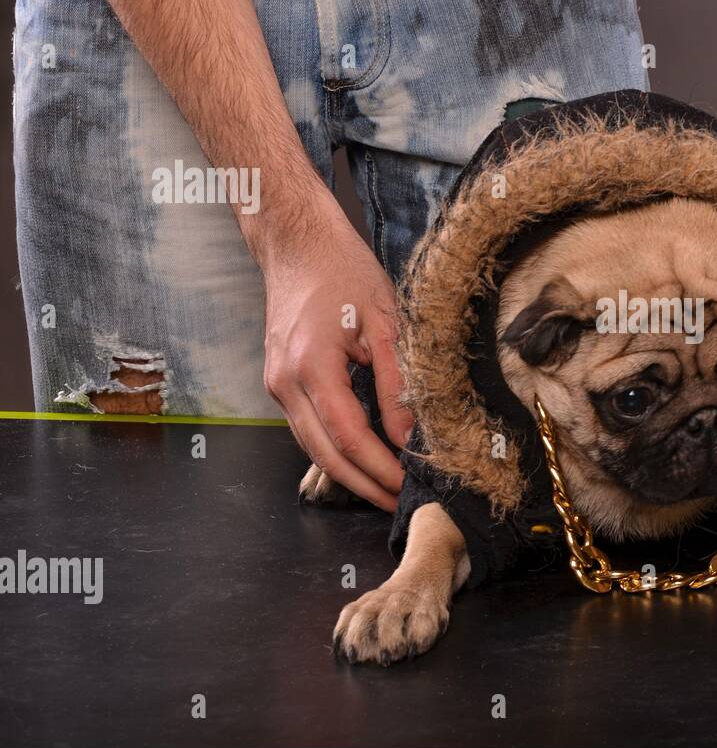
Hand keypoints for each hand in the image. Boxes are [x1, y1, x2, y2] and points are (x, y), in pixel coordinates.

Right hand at [261, 202, 412, 511]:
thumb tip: (410, 435)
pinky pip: (307, 427)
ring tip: (385, 488)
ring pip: (311, 446)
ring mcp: (276, 384)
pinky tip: (362, 456)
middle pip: (324, 454)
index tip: (407, 486)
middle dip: (362, 485)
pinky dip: (334, 448)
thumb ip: (396, 383)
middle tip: (397, 503)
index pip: (348, 437)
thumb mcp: (385, 322)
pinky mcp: (279, 380)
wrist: (297, 243)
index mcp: (309, 367)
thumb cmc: (342, 271)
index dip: (378, 469)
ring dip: (348, 472)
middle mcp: (284, 383)